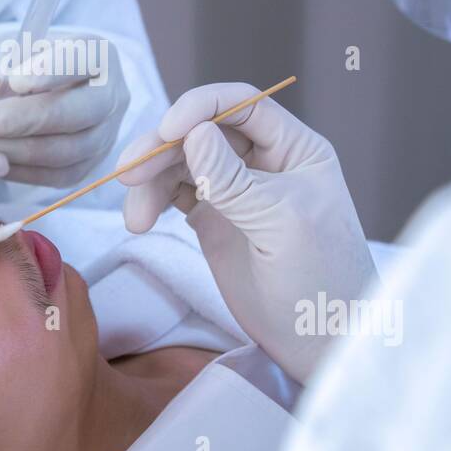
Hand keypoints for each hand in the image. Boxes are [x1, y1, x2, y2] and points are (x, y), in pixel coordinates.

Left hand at [0, 29, 128, 186]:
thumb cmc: (31, 62)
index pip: (81, 61)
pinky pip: (62, 176)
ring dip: (18, 151)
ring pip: (69, 151)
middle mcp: (112, 96)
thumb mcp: (12, 47)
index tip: (15, 82)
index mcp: (98, 55)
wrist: (52, 90)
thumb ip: (0, 59)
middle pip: (78, 113)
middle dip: (26, 120)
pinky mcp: (93, 163)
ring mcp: (107, 133)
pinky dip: (25, 172)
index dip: (51, 72)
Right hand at [116, 83, 375, 383]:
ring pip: (181, 162)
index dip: (199, 108)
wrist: (321, 345)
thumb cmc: (321, 283)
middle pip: (201, 130)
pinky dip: (153, 200)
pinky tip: (142, 221)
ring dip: (151, 180)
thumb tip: (193, 133)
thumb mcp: (281, 226)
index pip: (241, 105)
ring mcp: (236, 189)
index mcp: (294, 149)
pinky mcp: (213, 218)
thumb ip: (235, 181)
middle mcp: (263, 160)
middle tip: (128, 175)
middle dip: (162, 147)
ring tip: (134, 219)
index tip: (166, 130)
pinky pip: (174, 192)